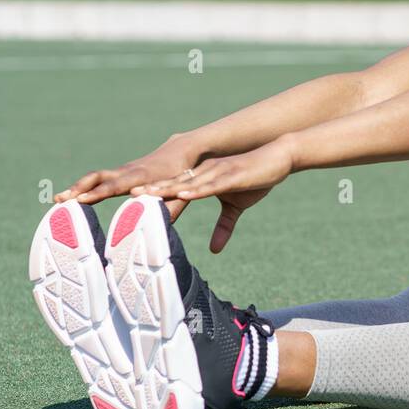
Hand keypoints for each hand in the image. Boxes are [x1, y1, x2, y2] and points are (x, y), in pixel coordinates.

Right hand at [56, 133, 201, 219]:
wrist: (181, 150)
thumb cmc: (182, 174)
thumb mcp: (180, 192)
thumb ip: (170, 209)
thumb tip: (160, 227)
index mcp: (141, 176)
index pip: (116, 185)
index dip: (98, 192)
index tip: (81, 199)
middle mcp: (128, 171)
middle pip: (98, 177)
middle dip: (79, 188)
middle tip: (60, 200)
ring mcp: (123, 171)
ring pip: (96, 177)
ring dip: (77, 187)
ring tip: (58, 200)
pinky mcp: (121, 173)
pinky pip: (99, 179)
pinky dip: (84, 186)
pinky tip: (72, 197)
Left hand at [132, 138, 292, 251]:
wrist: (279, 158)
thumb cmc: (257, 179)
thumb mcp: (238, 207)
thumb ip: (224, 226)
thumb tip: (214, 250)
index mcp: (202, 177)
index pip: (173, 187)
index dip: (153, 193)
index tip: (132, 201)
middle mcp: (204, 172)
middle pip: (173, 183)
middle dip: (151, 190)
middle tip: (130, 195)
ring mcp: (216, 173)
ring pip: (187, 183)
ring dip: (166, 189)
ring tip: (145, 195)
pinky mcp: (231, 176)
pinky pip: (210, 185)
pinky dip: (196, 190)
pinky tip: (182, 194)